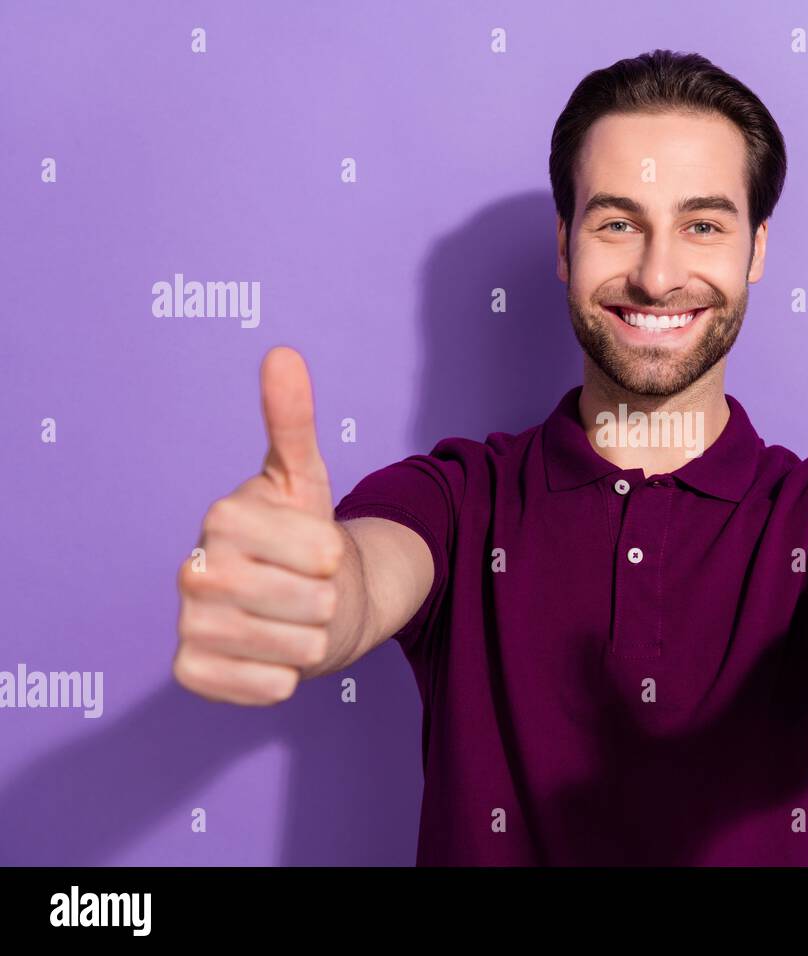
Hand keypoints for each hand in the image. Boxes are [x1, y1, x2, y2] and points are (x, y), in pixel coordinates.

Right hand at [174, 347, 344, 704]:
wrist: (291, 602)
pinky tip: (271, 653)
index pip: (323, 551)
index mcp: (223, 515)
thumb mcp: (304, 478)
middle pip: (313, 602)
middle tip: (306, 589)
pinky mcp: (191, 671)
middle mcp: (193, 568)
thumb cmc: (302, 539)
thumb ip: (293, 419)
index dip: (336, 554)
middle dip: (327, 600)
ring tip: (292, 618)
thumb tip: (282, 353)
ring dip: (312, 638)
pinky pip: (270, 686)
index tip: (318, 548)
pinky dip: (286, 675)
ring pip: (300, 648)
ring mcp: (187, 622)